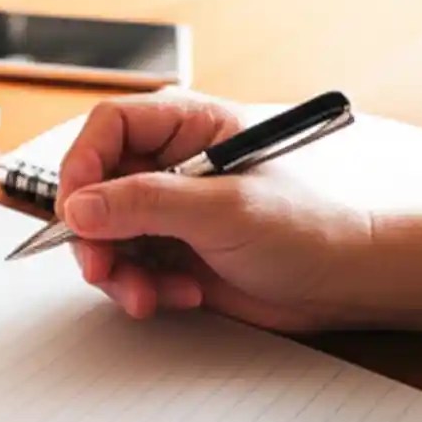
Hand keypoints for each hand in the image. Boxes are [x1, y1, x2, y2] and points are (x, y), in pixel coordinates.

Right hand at [55, 90, 373, 331]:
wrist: (346, 284)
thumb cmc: (309, 229)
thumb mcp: (224, 210)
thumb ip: (146, 204)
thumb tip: (79, 208)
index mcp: (187, 126)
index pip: (108, 128)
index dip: (82, 165)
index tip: (76, 209)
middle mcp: (168, 164)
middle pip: (94, 186)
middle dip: (94, 235)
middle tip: (101, 269)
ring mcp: (167, 210)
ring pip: (102, 234)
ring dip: (116, 271)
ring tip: (147, 294)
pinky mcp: (170, 251)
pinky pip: (126, 268)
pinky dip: (140, 288)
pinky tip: (180, 295)